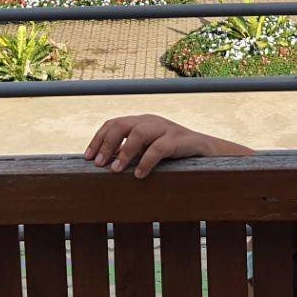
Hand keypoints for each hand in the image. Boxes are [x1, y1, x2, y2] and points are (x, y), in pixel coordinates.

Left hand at [85, 115, 230, 178]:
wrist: (208, 152)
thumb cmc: (174, 155)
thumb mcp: (149, 151)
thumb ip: (131, 154)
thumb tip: (104, 167)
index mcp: (142, 122)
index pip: (114, 123)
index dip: (98, 139)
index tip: (87, 158)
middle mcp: (152, 121)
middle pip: (122, 124)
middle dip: (107, 144)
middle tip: (98, 164)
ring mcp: (167, 128)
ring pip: (139, 132)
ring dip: (124, 152)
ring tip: (115, 171)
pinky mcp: (180, 140)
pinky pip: (159, 147)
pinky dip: (146, 161)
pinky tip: (139, 175)